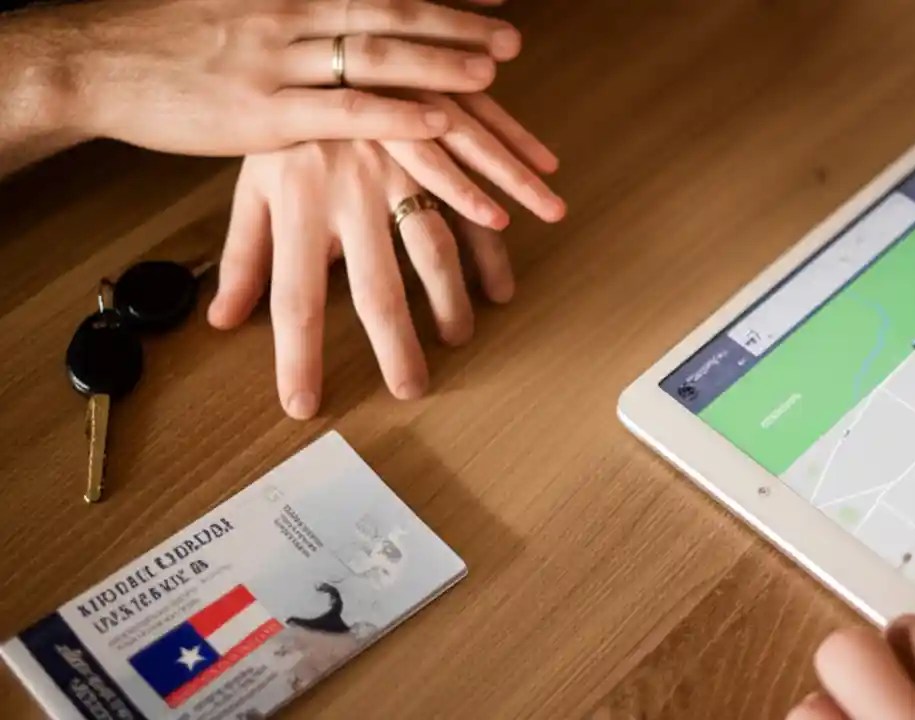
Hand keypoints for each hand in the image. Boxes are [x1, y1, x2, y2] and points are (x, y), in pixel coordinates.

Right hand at [10, 0, 521, 154]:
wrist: (100, 64)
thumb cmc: (170, 42)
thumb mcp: (238, 11)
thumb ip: (293, 17)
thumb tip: (336, 24)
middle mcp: (292, 14)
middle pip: (393, 15)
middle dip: (458, 28)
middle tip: (512, 41)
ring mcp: (280, 61)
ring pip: (379, 57)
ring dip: (442, 65)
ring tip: (493, 75)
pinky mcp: (265, 113)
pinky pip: (346, 110)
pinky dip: (398, 114)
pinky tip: (440, 122)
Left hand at [208, 94, 561, 419]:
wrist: (331, 32)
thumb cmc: (290, 116)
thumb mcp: (255, 181)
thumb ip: (244, 255)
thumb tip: (224, 321)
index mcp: (297, 202)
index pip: (293, 297)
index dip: (298, 356)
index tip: (305, 405)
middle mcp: (349, 189)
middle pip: (377, 288)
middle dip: (396, 348)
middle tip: (412, 389)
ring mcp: (399, 164)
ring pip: (436, 246)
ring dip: (455, 298)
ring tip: (464, 333)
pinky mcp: (438, 139)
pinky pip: (474, 199)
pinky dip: (498, 238)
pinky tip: (507, 272)